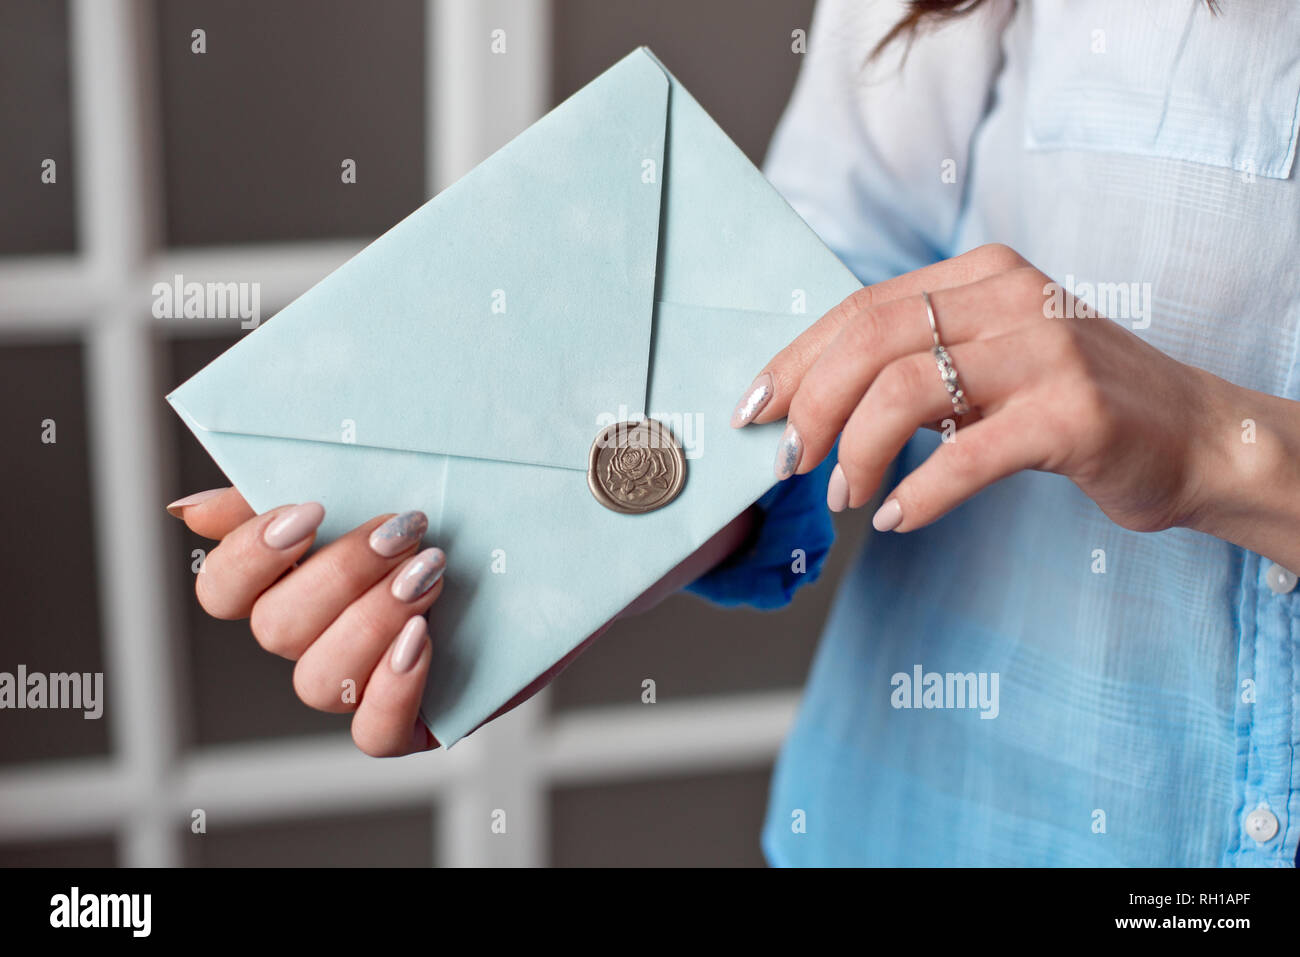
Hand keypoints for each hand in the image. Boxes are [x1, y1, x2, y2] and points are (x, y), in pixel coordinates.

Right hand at [166, 490, 443, 755]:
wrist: (559, 535)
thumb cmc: (468, 499)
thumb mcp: (388, 469)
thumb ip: (297, 477)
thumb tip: (193, 511)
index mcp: (296, 576)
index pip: (223, 589)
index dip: (250, 556)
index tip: (311, 511)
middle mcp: (319, 634)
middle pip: (275, 631)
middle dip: (339, 576)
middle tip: (405, 530)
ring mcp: (364, 680)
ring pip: (318, 683)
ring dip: (370, 622)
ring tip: (432, 573)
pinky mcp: (416, 718)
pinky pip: (374, 734)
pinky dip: (393, 689)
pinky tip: (423, 639)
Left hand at [732, 243, 1291, 551]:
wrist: (1197, 436)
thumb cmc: (1073, 406)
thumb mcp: (992, 361)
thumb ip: (918, 362)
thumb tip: (812, 405)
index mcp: (983, 275)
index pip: (862, 308)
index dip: (797, 361)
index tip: (755, 410)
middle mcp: (1012, 298)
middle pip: (869, 341)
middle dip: (811, 407)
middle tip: (791, 463)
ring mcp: (1046, 351)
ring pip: (903, 390)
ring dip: (855, 453)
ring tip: (847, 497)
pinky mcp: (1073, 414)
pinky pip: (965, 454)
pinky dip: (919, 492)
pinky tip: (898, 519)